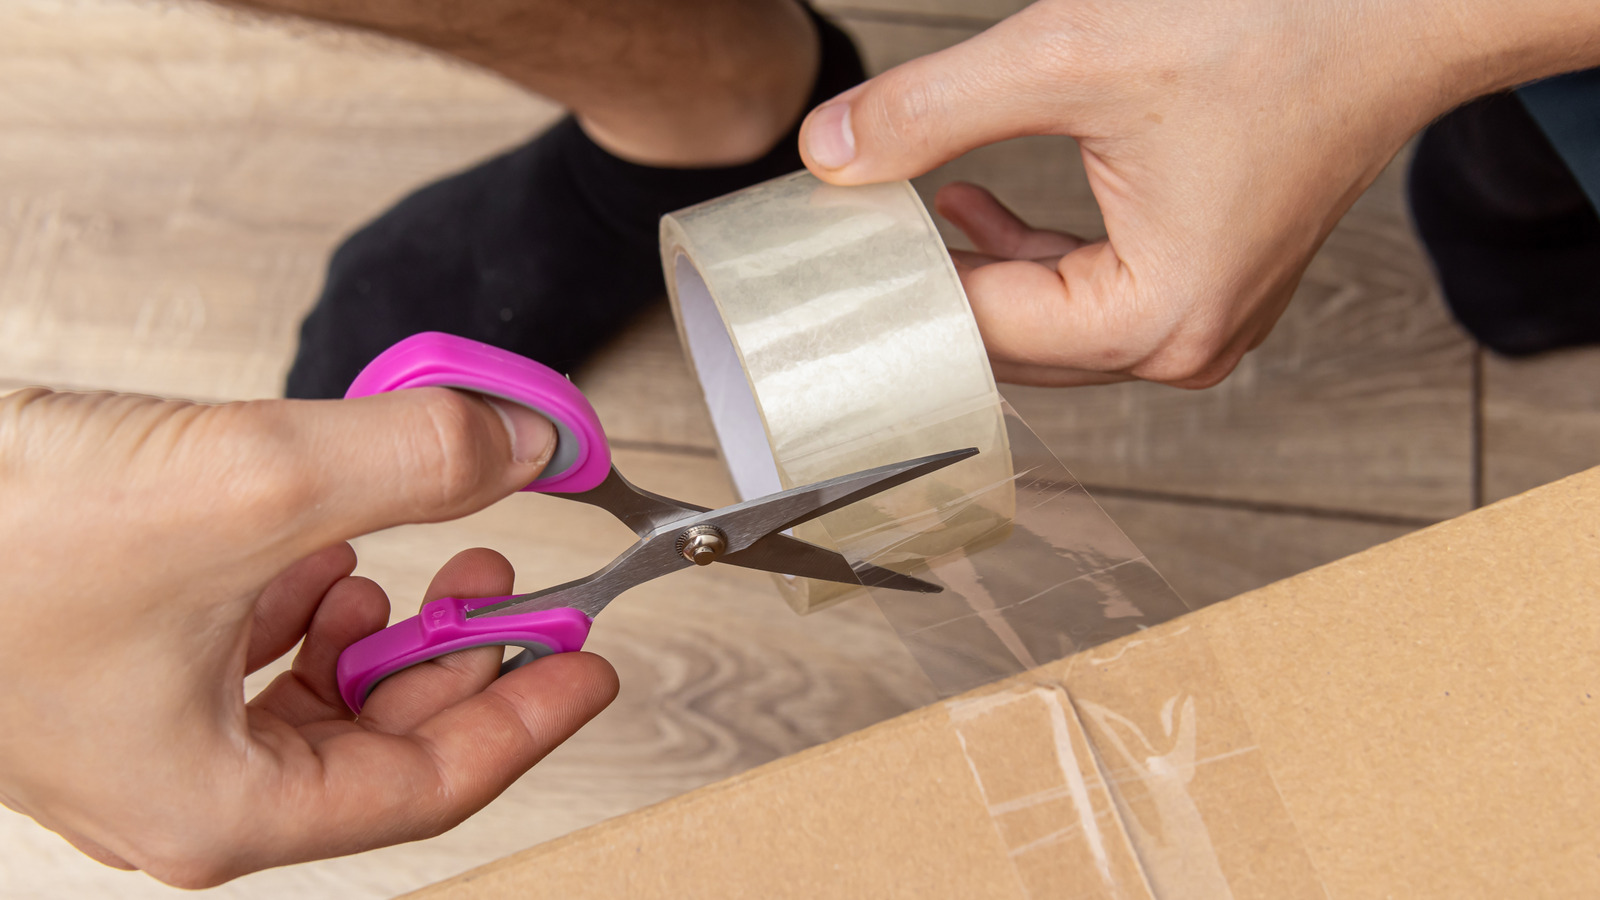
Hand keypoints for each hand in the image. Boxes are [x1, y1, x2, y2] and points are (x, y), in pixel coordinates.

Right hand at [0, 387, 618, 886]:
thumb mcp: (251, 485)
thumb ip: (413, 464)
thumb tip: (523, 444)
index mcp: (216, 805)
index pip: (428, 786)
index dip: (528, 717)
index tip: (593, 662)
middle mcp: (178, 784)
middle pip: (375, 744)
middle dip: (458, 657)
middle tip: (515, 586)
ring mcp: (138, 724)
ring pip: (312, 692)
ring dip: (382, 623)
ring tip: (420, 554)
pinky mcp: (109, 657)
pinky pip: (246, 647)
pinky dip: (302, 593)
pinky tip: (322, 538)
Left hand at [801, 0, 1599, 386]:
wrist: (1401, 7)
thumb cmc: (1277, 28)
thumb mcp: (1071, 59)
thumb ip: (936, 112)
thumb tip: (828, 150)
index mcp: (1159, 318)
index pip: (986, 331)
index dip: (902, 291)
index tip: (834, 258)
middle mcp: (1186, 343)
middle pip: (1014, 343)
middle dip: (933, 290)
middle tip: (853, 239)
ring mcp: (1203, 321)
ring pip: (1047, 322)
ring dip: (974, 272)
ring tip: (904, 214)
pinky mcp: (1207, 282)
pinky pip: (1089, 295)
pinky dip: (1027, 257)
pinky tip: (973, 208)